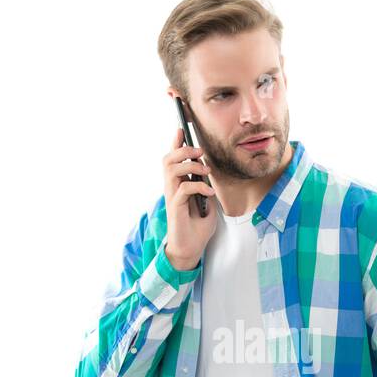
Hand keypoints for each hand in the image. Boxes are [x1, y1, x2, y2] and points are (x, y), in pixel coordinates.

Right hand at [162, 126, 216, 269]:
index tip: (181, 128)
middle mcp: (171, 188)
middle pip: (168, 159)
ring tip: (205, 171)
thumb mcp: (207, 203)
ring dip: (191, 166)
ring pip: (172, 169)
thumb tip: (208, 175)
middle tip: (200, 152)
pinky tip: (209, 193)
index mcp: (178, 185)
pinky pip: (183, 188)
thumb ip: (206, 188)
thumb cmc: (197, 228)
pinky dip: (198, 186)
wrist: (191, 249)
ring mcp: (172, 197)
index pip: (173, 159)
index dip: (176, 143)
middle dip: (184, 150)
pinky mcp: (175, 207)